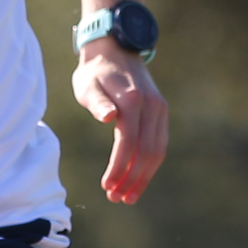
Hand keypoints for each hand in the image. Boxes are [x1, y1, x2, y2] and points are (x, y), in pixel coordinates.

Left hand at [72, 38, 167, 203]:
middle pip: (147, 151)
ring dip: (143, 176)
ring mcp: (159, 108)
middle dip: (133, 179)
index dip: (119, 167)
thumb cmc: (94, 71)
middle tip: (117, 199)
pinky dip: (149, 164)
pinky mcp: (161, 111)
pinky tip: (137, 177)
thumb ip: (97, 102)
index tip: (107, 186)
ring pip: (158, 150)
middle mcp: (151, 105)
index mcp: (133, 100)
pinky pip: (159, 143)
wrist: (114, 49)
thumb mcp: (87, 84)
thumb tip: (108, 117)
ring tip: (127, 195)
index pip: (129, 143)